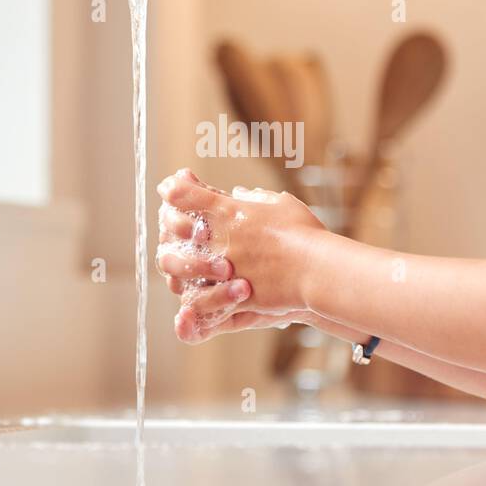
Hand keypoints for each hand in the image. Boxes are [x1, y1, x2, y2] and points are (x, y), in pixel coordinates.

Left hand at [155, 168, 325, 315]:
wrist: (318, 269)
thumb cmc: (305, 234)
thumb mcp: (281, 204)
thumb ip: (257, 199)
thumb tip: (240, 194)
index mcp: (229, 211)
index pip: (185, 193)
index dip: (173, 188)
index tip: (169, 187)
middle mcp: (218, 237)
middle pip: (173, 227)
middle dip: (168, 223)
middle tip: (169, 224)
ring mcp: (220, 266)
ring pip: (177, 264)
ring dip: (176, 262)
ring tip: (180, 263)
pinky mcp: (227, 293)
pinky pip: (196, 298)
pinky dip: (191, 296)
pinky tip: (191, 295)